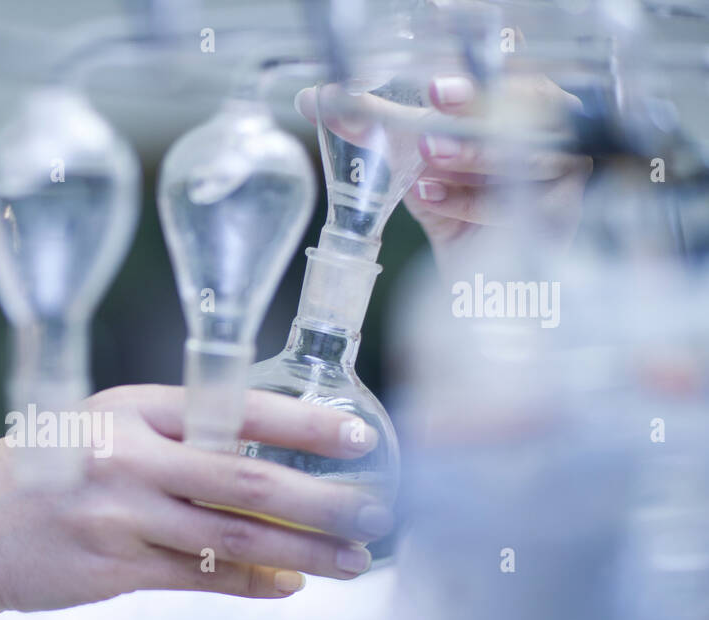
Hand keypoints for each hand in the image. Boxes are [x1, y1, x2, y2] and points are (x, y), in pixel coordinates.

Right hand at [0, 384, 392, 619]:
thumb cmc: (35, 473)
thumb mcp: (96, 430)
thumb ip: (171, 439)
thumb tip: (261, 457)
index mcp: (130, 409)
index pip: (233, 409)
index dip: (303, 424)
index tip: (356, 436)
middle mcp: (128, 459)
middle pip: (245, 479)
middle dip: (322, 499)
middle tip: (376, 510)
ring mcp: (120, 518)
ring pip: (232, 536)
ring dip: (303, 550)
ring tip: (355, 559)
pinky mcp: (114, 570)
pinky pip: (200, 578)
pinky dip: (252, 582)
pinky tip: (290, 585)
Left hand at [294, 73, 592, 270]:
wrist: (478, 288)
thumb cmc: (454, 214)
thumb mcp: (412, 165)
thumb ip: (375, 130)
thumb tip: (314, 101)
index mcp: (516, 101)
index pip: (501, 73)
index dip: (471, 76)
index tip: (432, 84)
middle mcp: (548, 125)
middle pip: (525, 99)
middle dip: (475, 102)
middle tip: (436, 98)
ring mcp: (563, 165)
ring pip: (525, 146)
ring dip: (471, 150)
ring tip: (428, 154)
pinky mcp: (564, 210)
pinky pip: (517, 197)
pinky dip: (470, 200)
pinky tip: (432, 197)